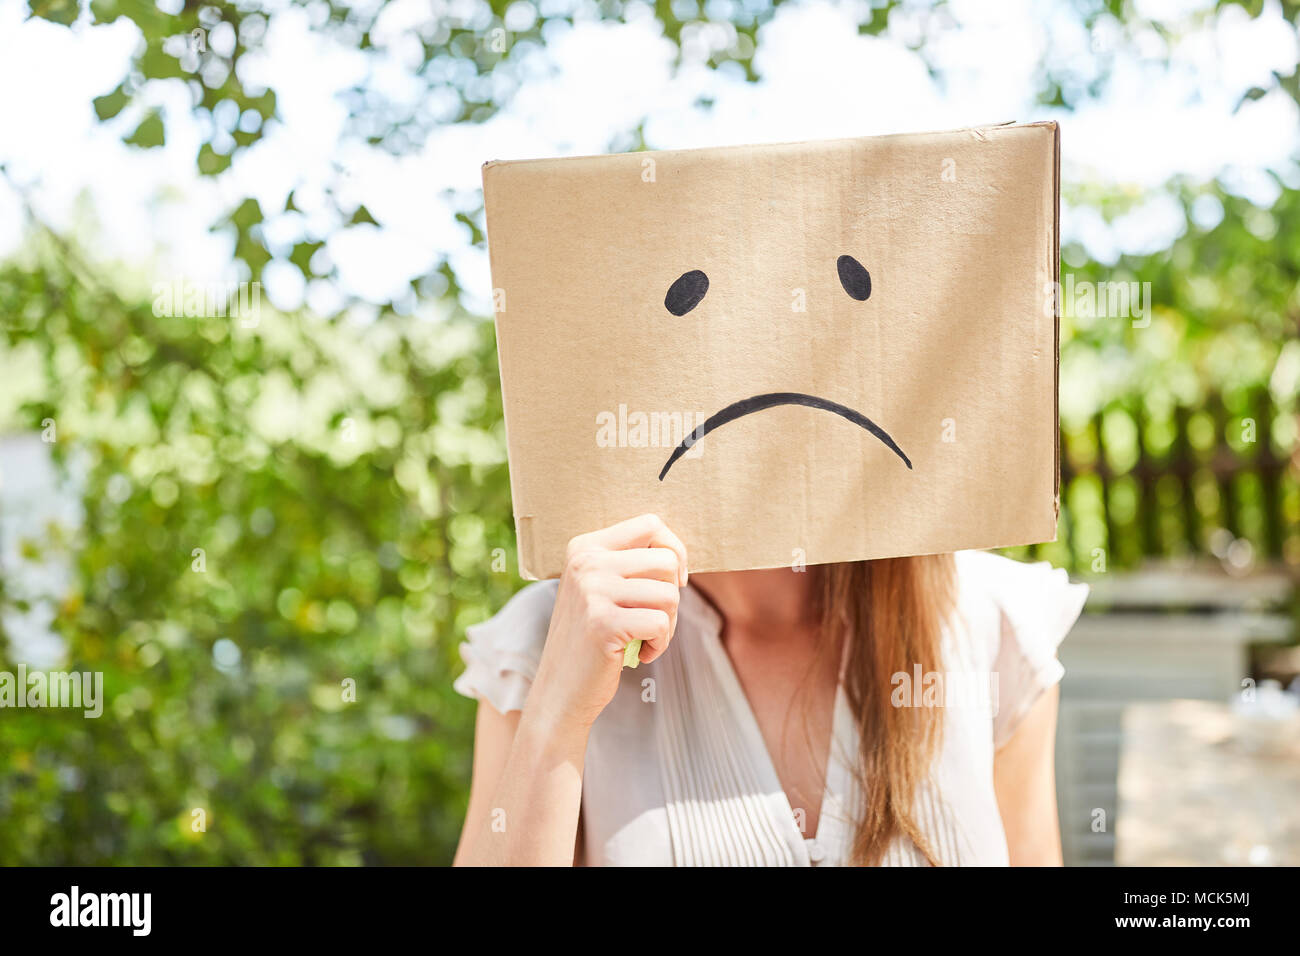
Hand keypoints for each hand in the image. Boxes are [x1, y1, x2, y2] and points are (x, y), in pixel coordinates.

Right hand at [525, 513, 687, 735]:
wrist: (560, 690)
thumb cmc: (591, 639)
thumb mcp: (600, 588)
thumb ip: (630, 564)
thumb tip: (678, 555)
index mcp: (585, 546)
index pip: (650, 524)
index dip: (675, 551)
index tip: (673, 580)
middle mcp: (586, 562)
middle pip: (667, 561)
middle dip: (671, 596)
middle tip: (652, 619)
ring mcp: (592, 591)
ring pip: (669, 594)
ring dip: (667, 625)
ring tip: (643, 638)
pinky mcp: (602, 623)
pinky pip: (660, 623)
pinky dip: (659, 645)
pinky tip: (639, 654)